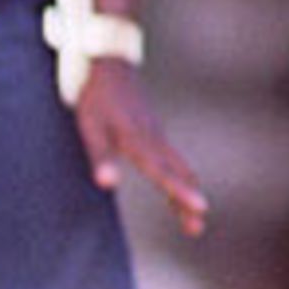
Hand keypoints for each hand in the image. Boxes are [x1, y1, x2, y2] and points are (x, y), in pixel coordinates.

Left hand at [75, 59, 208, 236]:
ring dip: (184, 189)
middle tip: (196, 229)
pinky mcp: (151, 128)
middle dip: (186, 201)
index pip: (162, 172)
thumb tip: (109, 185)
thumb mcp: (89, 125)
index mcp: (137, 139)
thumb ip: (100, 155)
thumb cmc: (92, 94)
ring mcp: (154, 132)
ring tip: (190, 214)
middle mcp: (151, 137)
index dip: (180, 193)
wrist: (105, 58)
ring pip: (176, 165)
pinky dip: (178, 174)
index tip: (200, 210)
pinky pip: (169, 156)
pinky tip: (176, 181)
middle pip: (176, 173)